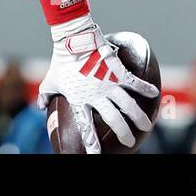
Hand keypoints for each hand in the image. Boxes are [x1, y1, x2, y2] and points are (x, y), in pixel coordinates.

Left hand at [37, 22, 158, 153]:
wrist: (72, 39)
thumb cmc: (60, 60)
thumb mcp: (49, 80)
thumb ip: (45, 94)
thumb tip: (40, 106)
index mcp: (80, 100)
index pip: (86, 126)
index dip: (91, 143)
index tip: (96, 156)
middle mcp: (96, 95)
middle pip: (114, 119)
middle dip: (124, 133)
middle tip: (130, 142)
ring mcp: (109, 84)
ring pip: (128, 105)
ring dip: (139, 116)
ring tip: (146, 126)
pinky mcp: (117, 71)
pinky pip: (133, 81)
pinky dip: (145, 88)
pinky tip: (155, 94)